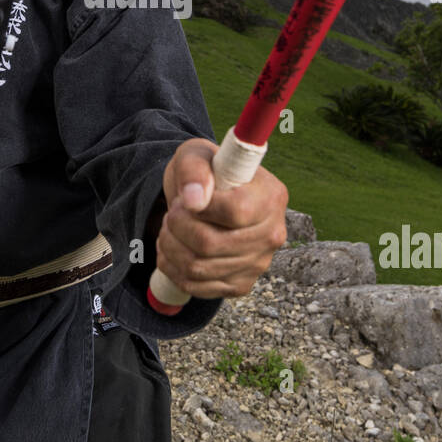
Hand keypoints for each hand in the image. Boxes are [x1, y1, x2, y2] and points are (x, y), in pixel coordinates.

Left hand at [155, 138, 288, 298]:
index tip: (186, 199)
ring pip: (198, 267)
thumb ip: (194, 169)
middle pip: (210, 244)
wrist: (205, 199)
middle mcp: (272, 234)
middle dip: (177, 227)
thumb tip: (195, 200)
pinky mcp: (240, 285)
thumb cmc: (204, 173)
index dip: (199, 208)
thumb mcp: (195, 155)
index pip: (235, 211)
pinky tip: (172, 248)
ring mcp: (258, 264)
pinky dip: (173, 268)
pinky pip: (196, 286)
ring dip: (170, 247)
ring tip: (168, 229)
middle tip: (172, 213)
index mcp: (271, 197)